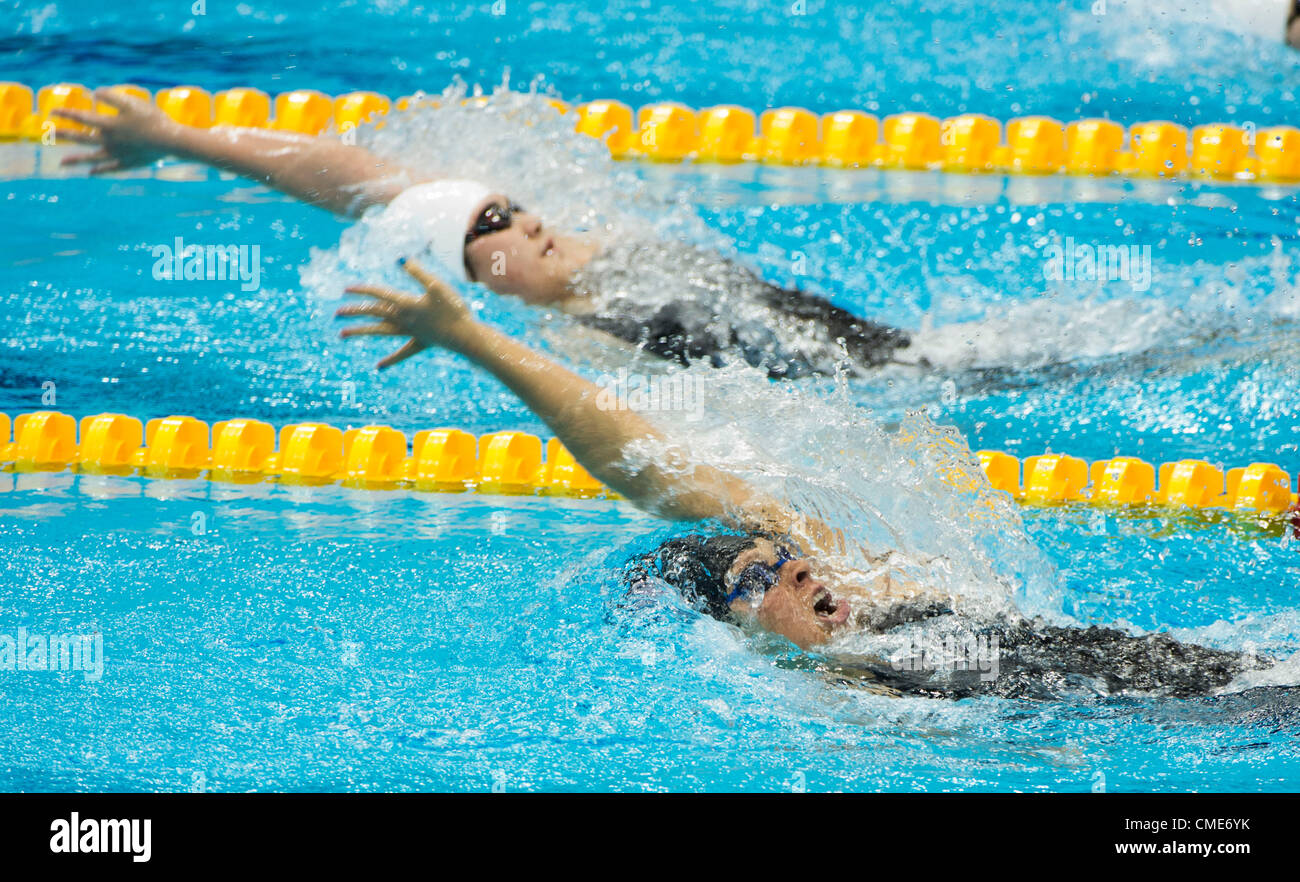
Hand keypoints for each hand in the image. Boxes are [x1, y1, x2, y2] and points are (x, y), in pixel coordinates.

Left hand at [51, 88, 180, 173]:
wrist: (171, 141)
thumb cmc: (153, 119)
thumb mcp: (132, 102)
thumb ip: (111, 96)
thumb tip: (95, 93)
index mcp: (109, 124)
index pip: (82, 117)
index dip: (66, 113)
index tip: (53, 112)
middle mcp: (109, 141)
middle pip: (81, 138)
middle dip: (64, 135)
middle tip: (50, 134)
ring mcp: (117, 155)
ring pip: (91, 157)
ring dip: (75, 160)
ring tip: (62, 163)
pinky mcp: (128, 163)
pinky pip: (109, 168)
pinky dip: (98, 171)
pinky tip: (90, 173)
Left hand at [337, 259, 477, 368]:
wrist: (465, 337)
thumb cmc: (453, 309)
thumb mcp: (437, 286)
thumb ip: (418, 272)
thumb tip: (400, 258)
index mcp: (405, 303)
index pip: (378, 294)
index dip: (362, 290)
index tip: (345, 290)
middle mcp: (403, 319)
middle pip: (374, 313)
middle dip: (354, 312)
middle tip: (336, 314)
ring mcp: (410, 332)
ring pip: (379, 331)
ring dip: (360, 332)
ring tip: (342, 334)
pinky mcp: (420, 342)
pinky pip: (401, 352)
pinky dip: (390, 359)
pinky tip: (378, 367)